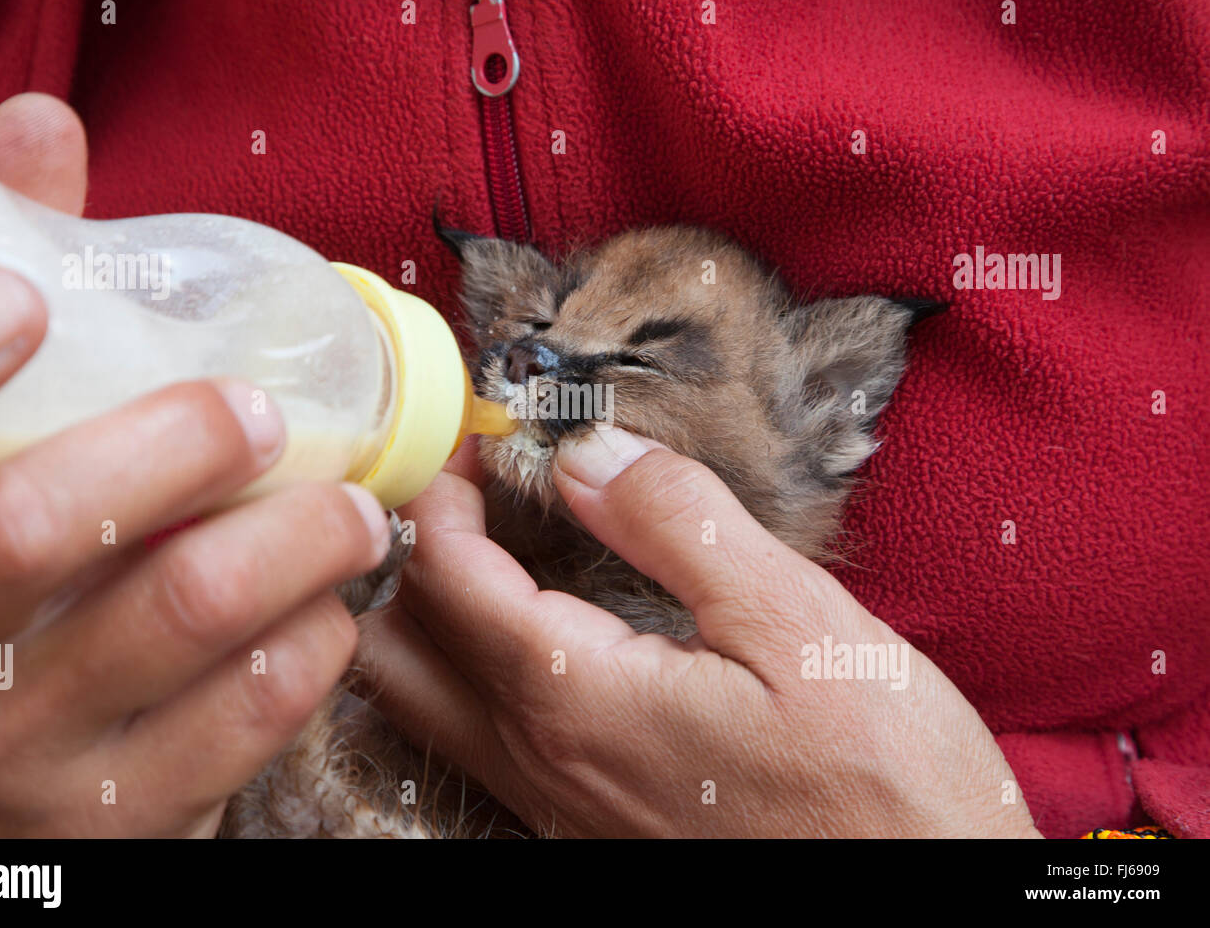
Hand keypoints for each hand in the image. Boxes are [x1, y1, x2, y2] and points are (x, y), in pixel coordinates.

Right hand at [0, 94, 388, 836]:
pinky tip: (326, 614)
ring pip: (180, 617)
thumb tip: (43, 131)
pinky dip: (313, 645)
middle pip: (42, 527)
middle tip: (264, 414)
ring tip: (355, 511)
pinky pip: (247, 718)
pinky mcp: (119, 824)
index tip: (17, 302)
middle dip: (179, 441)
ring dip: (296, 540)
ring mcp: (19, 760)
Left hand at [359, 429, 1041, 836]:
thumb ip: (677, 524)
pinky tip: (534, 633)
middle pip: (398, 647)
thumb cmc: (879, 779)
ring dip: (428, 616)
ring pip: (424, 703)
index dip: (441, 489)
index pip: (446, 573)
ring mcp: (555, 804)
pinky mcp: (585, 826)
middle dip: (408, 552)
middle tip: (464, 489)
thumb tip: (588, 456)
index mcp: (576, 695)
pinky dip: (466, 671)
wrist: (922, 898)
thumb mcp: (793, 621)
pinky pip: (477, 743)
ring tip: (489, 548)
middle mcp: (541, 760)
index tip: (476, 439)